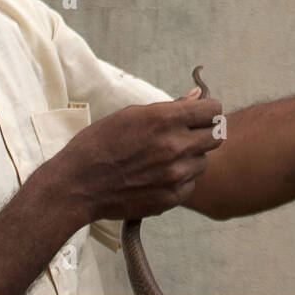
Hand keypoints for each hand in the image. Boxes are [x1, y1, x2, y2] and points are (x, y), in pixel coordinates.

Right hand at [46, 94, 223, 224]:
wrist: (78, 186)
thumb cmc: (99, 144)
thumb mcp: (130, 115)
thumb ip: (169, 107)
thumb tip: (196, 97)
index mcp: (165, 119)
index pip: (213, 110)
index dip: (208, 110)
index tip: (200, 114)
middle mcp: (175, 147)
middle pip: (216, 136)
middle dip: (204, 132)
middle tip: (187, 134)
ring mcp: (175, 175)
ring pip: (203, 161)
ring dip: (191, 157)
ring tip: (164, 157)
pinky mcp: (171, 198)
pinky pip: (191, 183)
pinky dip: (180, 179)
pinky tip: (158, 175)